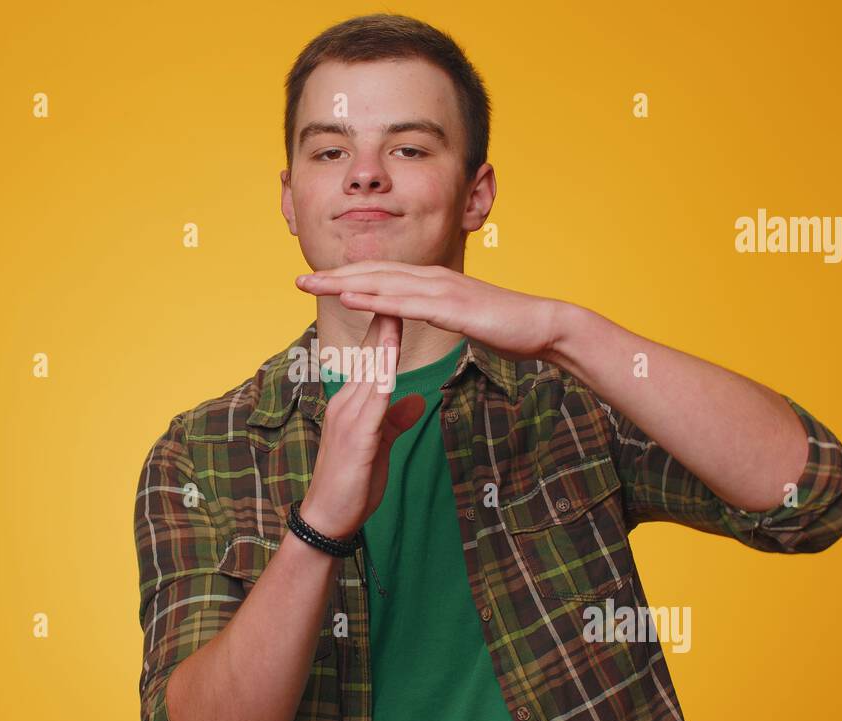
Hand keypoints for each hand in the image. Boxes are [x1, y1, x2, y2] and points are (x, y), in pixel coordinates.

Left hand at [295, 260, 563, 362]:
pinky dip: (376, 299)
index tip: (316, 281)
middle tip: (297, 280)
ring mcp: (442, 290)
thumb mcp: (461, 319)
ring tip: (313, 283)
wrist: (543, 326)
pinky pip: (407, 303)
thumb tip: (421, 315)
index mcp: (432, 283)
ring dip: (345, 282)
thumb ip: (438, 314)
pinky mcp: (451, 307)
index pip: (381, 277)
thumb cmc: (506, 326)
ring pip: (384, 284)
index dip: (347, 277)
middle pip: (374, 274)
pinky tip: (352, 298)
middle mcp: (432, 279)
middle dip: (334, 275)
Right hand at [299, 311, 424, 538]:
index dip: (386, 327)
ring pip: (368, 372)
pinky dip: (380, 382)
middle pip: (368, 354)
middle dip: (383, 319)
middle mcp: (346, 402)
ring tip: (396, 311)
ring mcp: (349, 418)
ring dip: (383, 342)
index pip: (370, 356)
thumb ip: (397, 420)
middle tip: (396, 284)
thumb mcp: (381, 445)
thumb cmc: (353, 482)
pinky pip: (371, 405)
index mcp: (353, 402)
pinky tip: (391, 366)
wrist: (329, 516)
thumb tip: (417, 402)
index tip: (401, 298)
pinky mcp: (356, 438)